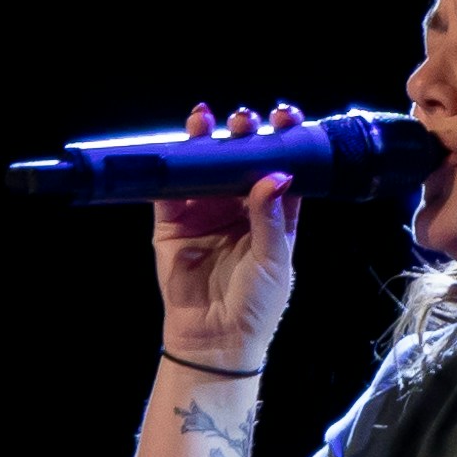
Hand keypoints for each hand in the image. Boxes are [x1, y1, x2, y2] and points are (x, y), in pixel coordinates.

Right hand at [153, 96, 305, 380]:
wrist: (216, 339)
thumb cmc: (257, 305)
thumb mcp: (274, 260)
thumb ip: (271, 216)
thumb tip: (275, 173)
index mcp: (273, 213)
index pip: (280, 166)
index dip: (284, 139)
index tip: (286, 117)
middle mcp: (240, 207)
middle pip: (241, 159)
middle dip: (243, 133)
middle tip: (243, 120)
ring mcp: (205, 212)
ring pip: (205, 167)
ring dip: (205, 141)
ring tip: (205, 121)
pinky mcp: (173, 223)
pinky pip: (170, 189)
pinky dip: (172, 166)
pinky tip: (178, 146)